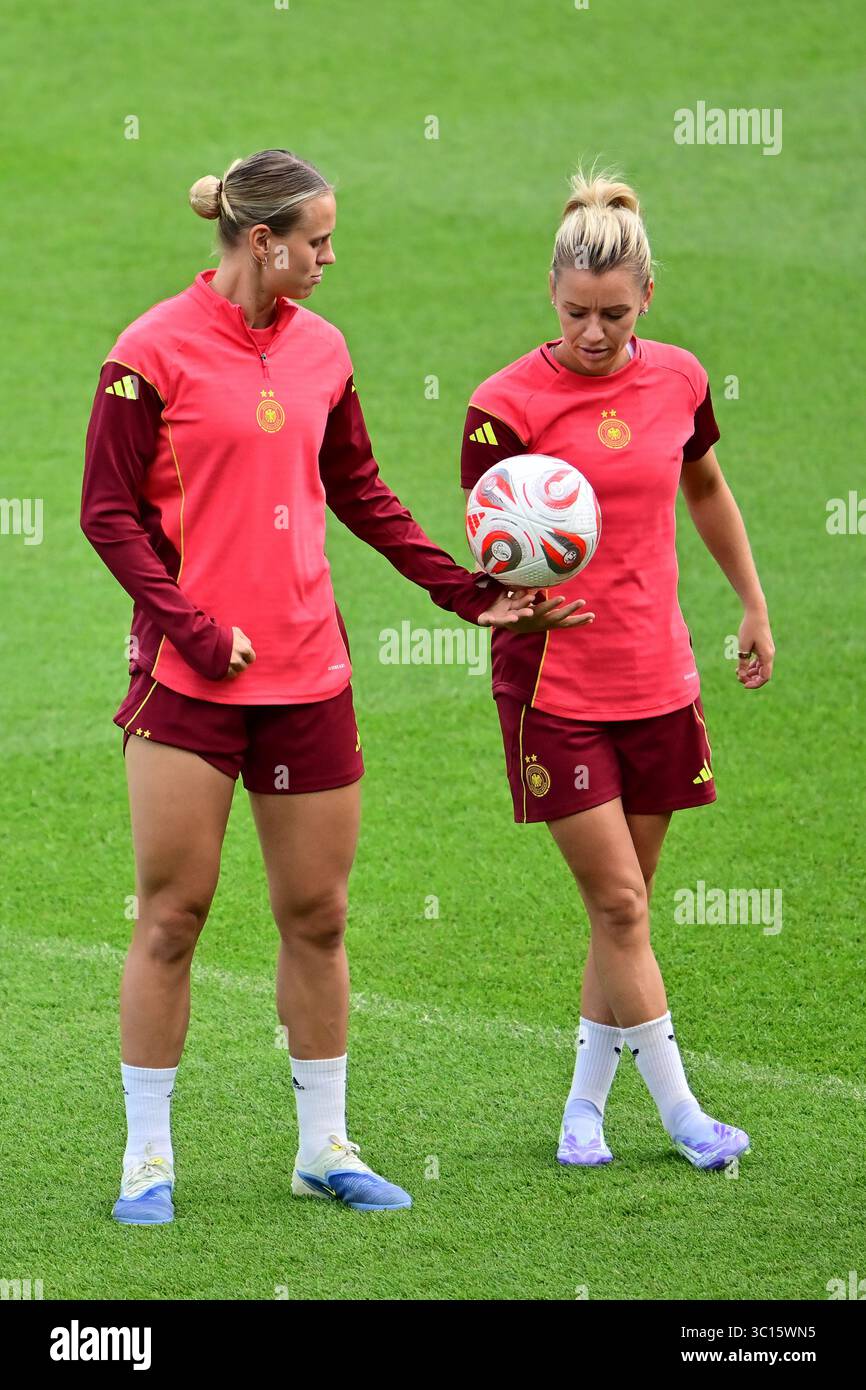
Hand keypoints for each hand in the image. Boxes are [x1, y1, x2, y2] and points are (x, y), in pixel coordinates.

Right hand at [225, 626, 255, 678]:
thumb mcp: (235, 631)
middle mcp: (238, 659)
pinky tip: (222, 666)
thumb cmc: (220, 634)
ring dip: (233, 668)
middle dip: (240, 663)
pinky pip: (229, 675)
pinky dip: (227, 672)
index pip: (251, 658)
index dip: (246, 657)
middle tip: (232, 658)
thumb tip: (249, 646)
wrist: (204, 640)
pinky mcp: (222, 672)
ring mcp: (230, 666)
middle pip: (244, 666)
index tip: (241, 655)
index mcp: (244, 649)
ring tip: (227, 662)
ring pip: (237, 671)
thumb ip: (244, 639)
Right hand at [478, 586, 594, 631]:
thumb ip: (493, 582)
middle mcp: (537, 621)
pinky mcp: (551, 625)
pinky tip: (592, 618)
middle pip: (554, 616)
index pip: (536, 610)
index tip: (559, 598)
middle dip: (567, 610)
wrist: (508, 624)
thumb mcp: (497, 596)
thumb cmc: (502, 608)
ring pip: (563, 622)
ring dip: (576, 617)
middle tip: (580, 601)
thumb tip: (480, 564)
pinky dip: (578, 621)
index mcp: (526, 615)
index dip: (546, 605)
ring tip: (590, 613)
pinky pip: (566, 624)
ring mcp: (545, 624)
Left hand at [736, 608, 773, 687]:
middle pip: (763, 674)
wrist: (756, 612)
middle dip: (751, 678)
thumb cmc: (749, 628)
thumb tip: (741, 675)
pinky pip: (759, 661)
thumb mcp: (743, 646)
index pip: (765, 677)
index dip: (755, 684)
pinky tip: (741, 665)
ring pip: (760, 668)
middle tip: (737, 676)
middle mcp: (769, 655)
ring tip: (737, 671)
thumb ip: (742, 662)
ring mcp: (768, 651)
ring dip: (750, 672)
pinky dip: (751, 665)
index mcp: (767, 656)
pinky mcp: (764, 648)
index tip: (743, 684)